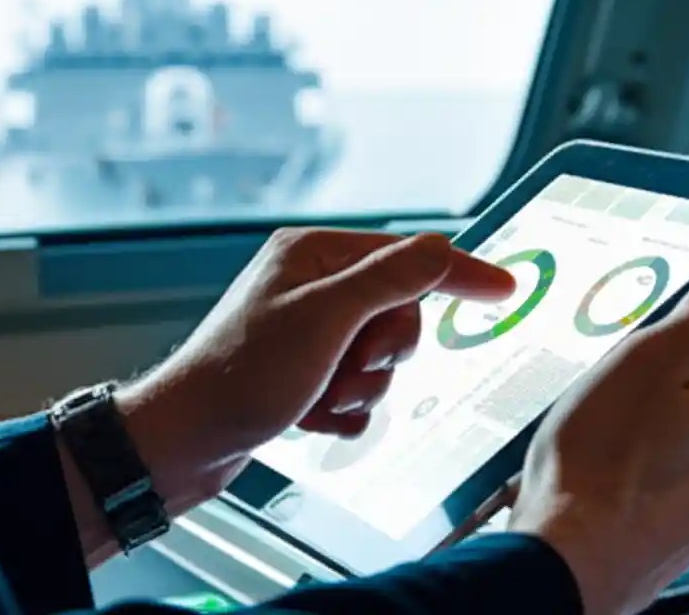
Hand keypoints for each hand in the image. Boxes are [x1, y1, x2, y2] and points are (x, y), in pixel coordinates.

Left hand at [117, 228, 514, 510]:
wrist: (185, 441)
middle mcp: (311, 289)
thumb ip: (391, 279)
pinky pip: (356, 393)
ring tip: (319, 396)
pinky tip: (307, 415)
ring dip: (359, 388)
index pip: (406, 256)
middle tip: (348, 366)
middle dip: (381, 353)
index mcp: (314, 256)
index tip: (504, 288)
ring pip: (379, 361)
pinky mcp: (301, 375)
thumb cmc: (241, 372)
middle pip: (397, 314)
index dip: (456, 274)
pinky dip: (341, 411)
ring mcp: (306, 335)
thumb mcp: (327, 317)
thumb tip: (442, 247)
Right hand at [507, 262, 688, 614]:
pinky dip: (611, 506)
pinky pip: (636, 514)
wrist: (564, 561)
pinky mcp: (658, 555)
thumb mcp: (645, 361)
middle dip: (635, 422)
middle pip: (674, 425)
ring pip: (654, 473)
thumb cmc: (594, 464)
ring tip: (579, 465)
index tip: (615, 384)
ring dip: (622, 466)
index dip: (645, 374)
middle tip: (591, 424)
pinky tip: (580, 501)